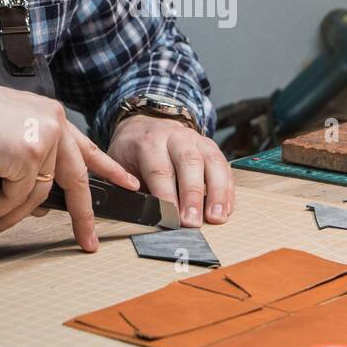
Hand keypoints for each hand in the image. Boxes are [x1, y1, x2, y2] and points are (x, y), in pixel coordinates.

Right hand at [0, 79, 138, 251]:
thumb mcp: (7, 130)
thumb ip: (29, 156)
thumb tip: (37, 201)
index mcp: (50, 115)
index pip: (87, 147)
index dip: (109, 169)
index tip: (129, 185)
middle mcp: (53, 124)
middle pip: (76, 179)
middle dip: (84, 216)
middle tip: (89, 241)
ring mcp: (43, 139)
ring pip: (37, 196)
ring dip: (9, 217)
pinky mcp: (28, 156)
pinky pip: (17, 198)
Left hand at [107, 114, 232, 226]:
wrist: (146, 124)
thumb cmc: (133, 150)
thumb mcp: (119, 163)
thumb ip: (126, 185)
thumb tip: (134, 211)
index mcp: (149, 142)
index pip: (160, 169)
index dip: (167, 196)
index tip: (171, 218)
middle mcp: (175, 137)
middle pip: (189, 163)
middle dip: (193, 195)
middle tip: (193, 222)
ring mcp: (196, 140)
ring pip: (212, 162)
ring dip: (217, 192)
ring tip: (217, 218)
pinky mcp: (210, 147)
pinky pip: (224, 166)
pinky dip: (227, 188)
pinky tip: (226, 208)